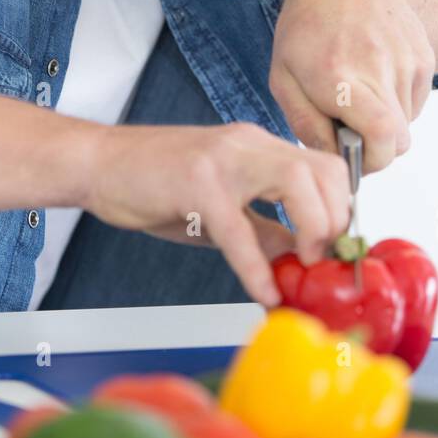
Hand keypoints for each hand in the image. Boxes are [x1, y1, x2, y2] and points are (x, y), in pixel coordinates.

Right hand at [82, 121, 350, 307]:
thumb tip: (298, 259)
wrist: (96, 163)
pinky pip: (240, 228)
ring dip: (313, 229)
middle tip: (322, 259)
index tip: (333, 249)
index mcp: (257, 147)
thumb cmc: (151, 182)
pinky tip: (262, 292)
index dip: (340, 208)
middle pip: (323, 170)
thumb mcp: (219, 207)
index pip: (325, 167)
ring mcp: (223, 159)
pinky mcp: (196, 183)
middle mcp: (248, 145)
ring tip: (304, 265)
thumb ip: (262, 228)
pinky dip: (256, 267)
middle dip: (335, 219)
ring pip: (297, 182)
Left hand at [268, 0, 436, 173]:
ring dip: (384, 123)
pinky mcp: (424, 57)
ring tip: (358, 94)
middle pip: (399, 141)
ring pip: (406, 124)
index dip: (371, 162)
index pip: (381, 138)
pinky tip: (374, 77)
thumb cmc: (308, 27)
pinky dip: (396, 103)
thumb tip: (335, 157)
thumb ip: (306, 124)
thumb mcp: (284, 76)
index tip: (352, 161)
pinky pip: (415, 103)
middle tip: (352, 136)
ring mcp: (406, 61)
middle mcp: (378, 68)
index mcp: (337, 76)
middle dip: (376, 151)